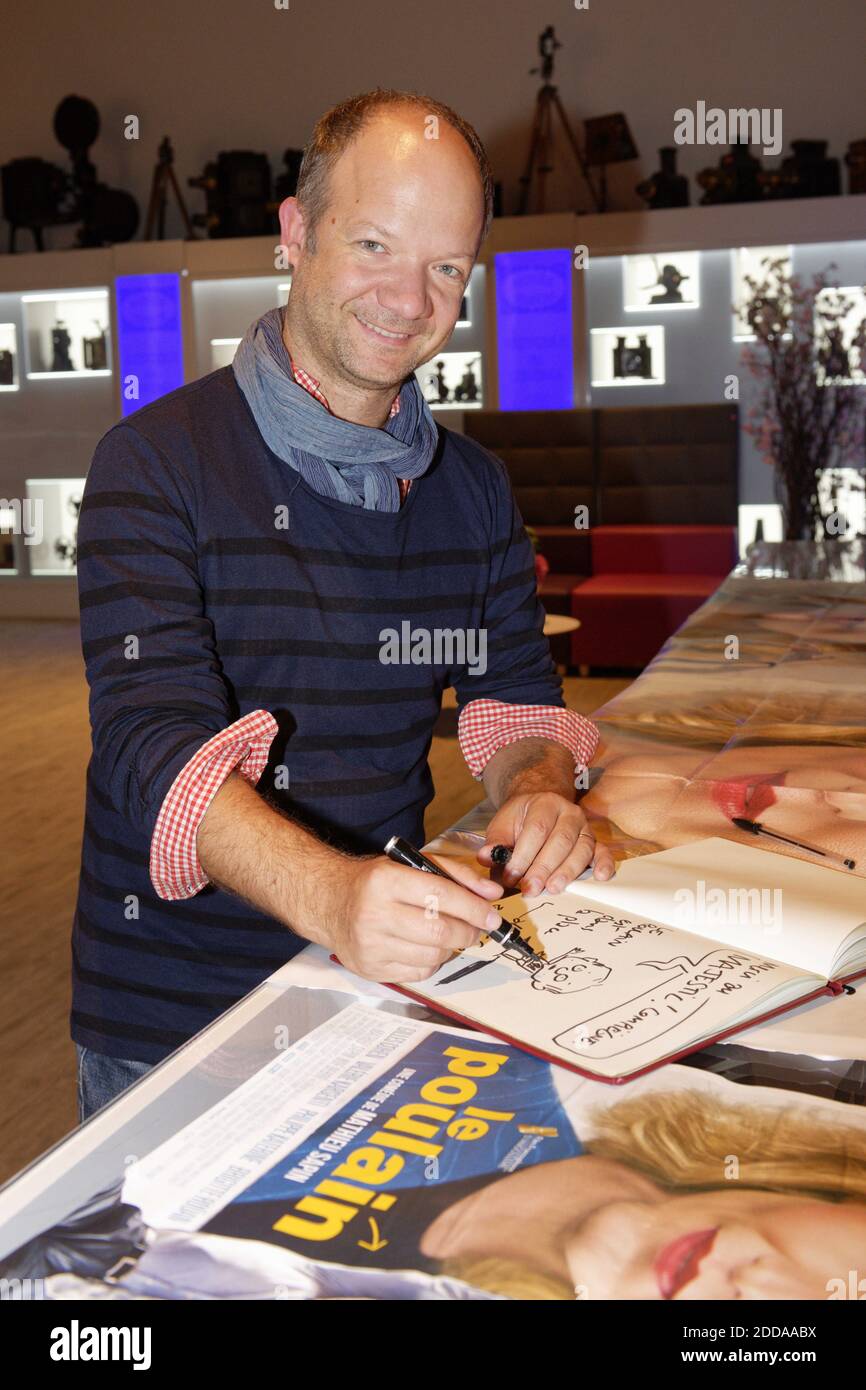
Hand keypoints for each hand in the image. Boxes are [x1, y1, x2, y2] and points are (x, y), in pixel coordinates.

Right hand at [318, 854, 502, 983]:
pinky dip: (432, 962)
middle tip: (476, 929)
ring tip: (447, 935)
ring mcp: (370, 946)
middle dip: (468, 932)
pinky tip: (425, 947)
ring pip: (432, 956)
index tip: (493, 916)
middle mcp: (374, 914)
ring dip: (450, 948)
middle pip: (438, 931)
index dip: (473, 908)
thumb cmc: (376, 882)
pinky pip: (419, 974)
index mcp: (386, 881)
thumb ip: (455, 875)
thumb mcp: (412, 866)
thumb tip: (492, 893)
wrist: (329, 902)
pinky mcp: (370, 969)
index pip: (440, 895)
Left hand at [477, 792, 613, 894]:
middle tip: (530, 889)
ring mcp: (584, 827)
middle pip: (559, 841)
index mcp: (545, 803)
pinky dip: (604, 864)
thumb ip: (495, 842)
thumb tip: (486, 858)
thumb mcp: (503, 824)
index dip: (523, 855)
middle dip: (543, 868)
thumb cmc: (521, 820)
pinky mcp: (595, 841)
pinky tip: (600, 877)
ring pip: (581, 849)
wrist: (542, 805)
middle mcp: (569, 813)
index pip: (536, 830)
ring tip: (553, 889)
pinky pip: (603, 851)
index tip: (511, 876)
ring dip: (567, 872)